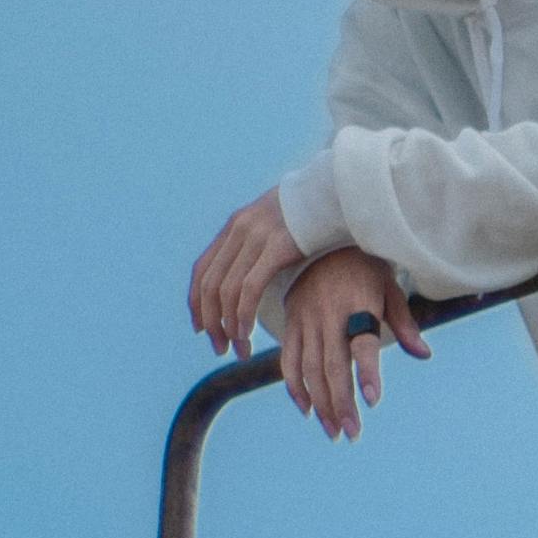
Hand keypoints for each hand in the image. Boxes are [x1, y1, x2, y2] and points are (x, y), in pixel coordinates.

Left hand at [189, 192, 305, 358]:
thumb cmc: (318, 212)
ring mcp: (257, 237)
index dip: (196, 303)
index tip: (203, 329)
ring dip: (227, 325)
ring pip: (226, 291)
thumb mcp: (279, 221)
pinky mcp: (277, 247)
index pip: (202, 270)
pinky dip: (242, 315)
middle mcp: (239, 229)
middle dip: (210, 321)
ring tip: (237, 349)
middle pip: (209, 285)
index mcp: (236, 225)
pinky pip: (249, 289)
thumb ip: (262, 241)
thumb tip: (255, 266)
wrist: (341, 188)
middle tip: (219, 349)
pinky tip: (246, 333)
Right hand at [277, 250, 432, 441]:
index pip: (362, 343)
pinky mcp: (291, 323)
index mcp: (358, 304)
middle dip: (342, 403)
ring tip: (334, 431)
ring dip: (321, 403)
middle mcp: (328, 315)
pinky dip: (295, 387)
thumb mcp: (389, 287)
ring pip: (309, 369)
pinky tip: (307, 409)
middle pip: (332, 366)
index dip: (366, 371)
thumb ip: (404, 323)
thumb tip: (424, 355)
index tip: (372, 399)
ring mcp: (306, 320)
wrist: (320, 238)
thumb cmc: (364, 266)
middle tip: (352, 434)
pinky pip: (288, 360)